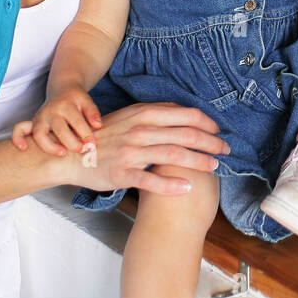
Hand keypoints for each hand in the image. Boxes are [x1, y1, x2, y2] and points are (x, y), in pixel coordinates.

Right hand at [12, 88, 102, 156]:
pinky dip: (18, 139)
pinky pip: (19, 130)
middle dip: (71, 142)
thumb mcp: (87, 102)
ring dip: (49, 146)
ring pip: (39, 133)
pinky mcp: (31, 123)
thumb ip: (93, 113)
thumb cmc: (76, 100)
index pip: (77, 122)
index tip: (93, 146)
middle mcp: (51, 112)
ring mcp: (40, 118)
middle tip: (82, 150)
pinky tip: (24, 149)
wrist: (63, 89)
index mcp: (66, 106)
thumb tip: (98, 126)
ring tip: (62, 153)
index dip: (86, 135)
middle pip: (59, 129)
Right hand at [67, 102, 229, 196]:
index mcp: (144, 114)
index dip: (207, 124)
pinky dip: (172, 185)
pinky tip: (187, 188)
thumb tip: (180, 109)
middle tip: (225, 150)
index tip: (218, 131)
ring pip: (174, 156)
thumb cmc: (103, 135)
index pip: (185, 115)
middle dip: (210, 142)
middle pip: (186, 135)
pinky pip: (151, 180)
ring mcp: (132, 153)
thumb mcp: (129, 115)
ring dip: (198, 161)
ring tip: (214, 166)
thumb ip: (154, 111)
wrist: (72, 155)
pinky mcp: (123, 174)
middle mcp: (140, 131)